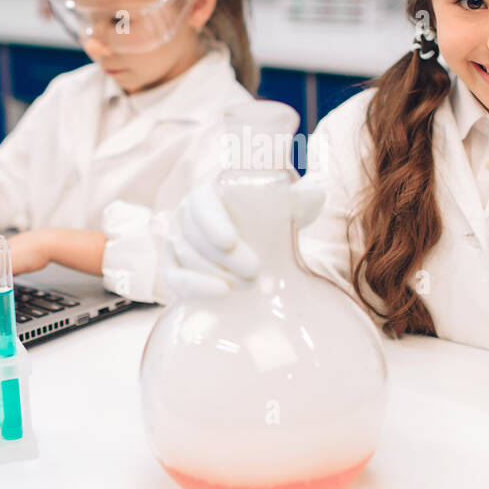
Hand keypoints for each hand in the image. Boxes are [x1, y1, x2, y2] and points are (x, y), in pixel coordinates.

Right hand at [163, 176, 326, 298]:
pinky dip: (195, 288)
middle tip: (255, 271)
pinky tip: (221, 294)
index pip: (201, 204)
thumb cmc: (274, 216)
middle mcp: (187, 217)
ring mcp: (178, 245)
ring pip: (187, 259)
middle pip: (195, 236)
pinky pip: (176, 280)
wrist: (262, 241)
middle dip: (223, 258)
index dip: (212, 222)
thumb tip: (313, 196)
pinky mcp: (176, 272)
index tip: (230, 242)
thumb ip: (302, 196)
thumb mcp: (292, 202)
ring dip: (216, 273)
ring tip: (249, 285)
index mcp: (208, 194)